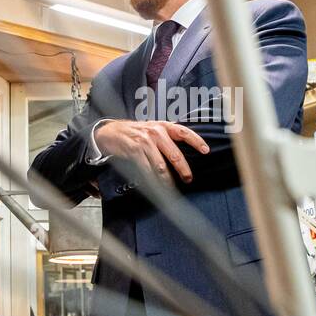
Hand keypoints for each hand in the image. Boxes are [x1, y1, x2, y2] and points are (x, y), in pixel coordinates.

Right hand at [93, 120, 208, 184]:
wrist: (110, 131)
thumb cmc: (134, 132)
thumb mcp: (152, 128)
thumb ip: (167, 137)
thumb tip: (182, 155)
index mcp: (163, 126)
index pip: (184, 132)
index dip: (196, 141)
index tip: (206, 151)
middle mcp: (156, 133)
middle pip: (174, 154)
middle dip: (183, 169)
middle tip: (188, 179)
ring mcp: (145, 142)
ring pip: (161, 166)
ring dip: (167, 180)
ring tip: (171, 189)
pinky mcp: (135, 151)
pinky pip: (147, 170)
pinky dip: (153, 181)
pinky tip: (156, 187)